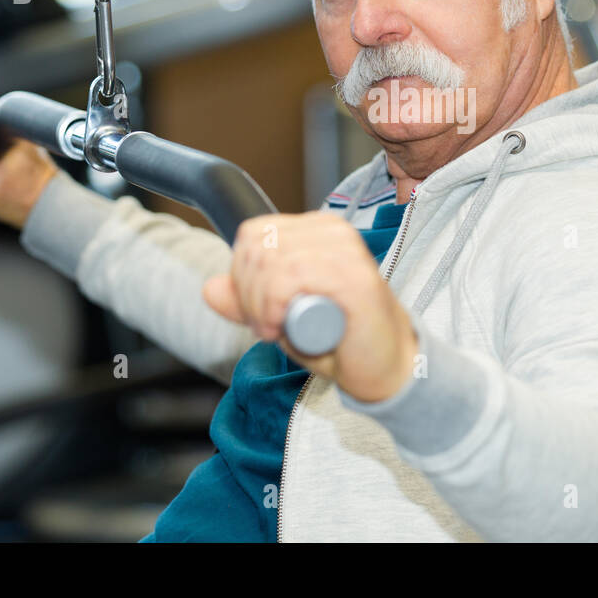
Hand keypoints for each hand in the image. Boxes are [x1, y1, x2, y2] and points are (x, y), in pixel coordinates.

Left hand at [203, 212, 418, 401]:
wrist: (387, 367)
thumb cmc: (340, 340)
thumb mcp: (281, 317)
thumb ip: (246, 301)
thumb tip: (210, 288)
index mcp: (317, 231)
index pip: (252, 234)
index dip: (242, 276)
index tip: (259, 312)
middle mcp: (332, 231)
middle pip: (256, 246)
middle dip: (248, 295)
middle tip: (269, 325)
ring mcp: (345, 250)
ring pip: (269, 261)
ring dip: (262, 306)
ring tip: (280, 329)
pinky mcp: (353, 276)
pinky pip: (289, 277)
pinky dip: (276, 308)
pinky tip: (289, 327)